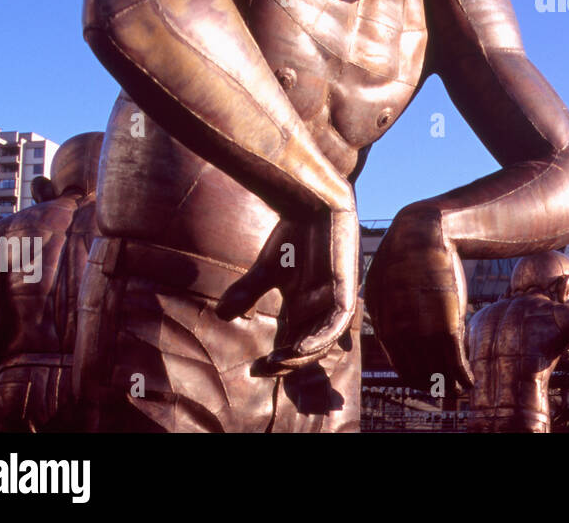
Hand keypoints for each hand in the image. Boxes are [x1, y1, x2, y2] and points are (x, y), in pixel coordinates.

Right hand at [218, 195, 359, 374]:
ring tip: (282, 361)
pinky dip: (324, 336)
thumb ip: (248, 291)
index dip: (282, 361)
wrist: (313, 200)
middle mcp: (324, 307)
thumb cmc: (294, 233)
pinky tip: (304, 346)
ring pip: (327, 337)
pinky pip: (340, 318)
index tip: (257, 369)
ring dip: (306, 354)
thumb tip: (221, 315)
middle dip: (292, 363)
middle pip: (313, 346)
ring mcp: (338, 296)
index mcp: (307, 307)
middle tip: (267, 367)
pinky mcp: (347, 284)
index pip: (297, 343)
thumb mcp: (266, 268)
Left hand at [364, 207, 472, 393]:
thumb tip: (387, 323)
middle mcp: (397, 327)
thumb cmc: (410, 251)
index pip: (398, 358)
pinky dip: (462, 374)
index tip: (424, 381)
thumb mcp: (384, 277)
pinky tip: (469, 381)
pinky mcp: (446, 321)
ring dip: (448, 384)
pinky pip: (454, 358)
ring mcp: (421, 325)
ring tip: (459, 390)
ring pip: (436, 368)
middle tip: (443, 391)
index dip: (413, 373)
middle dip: (429, 384)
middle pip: (415, 369)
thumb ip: (385, 304)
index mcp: (381, 319)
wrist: (426, 229)